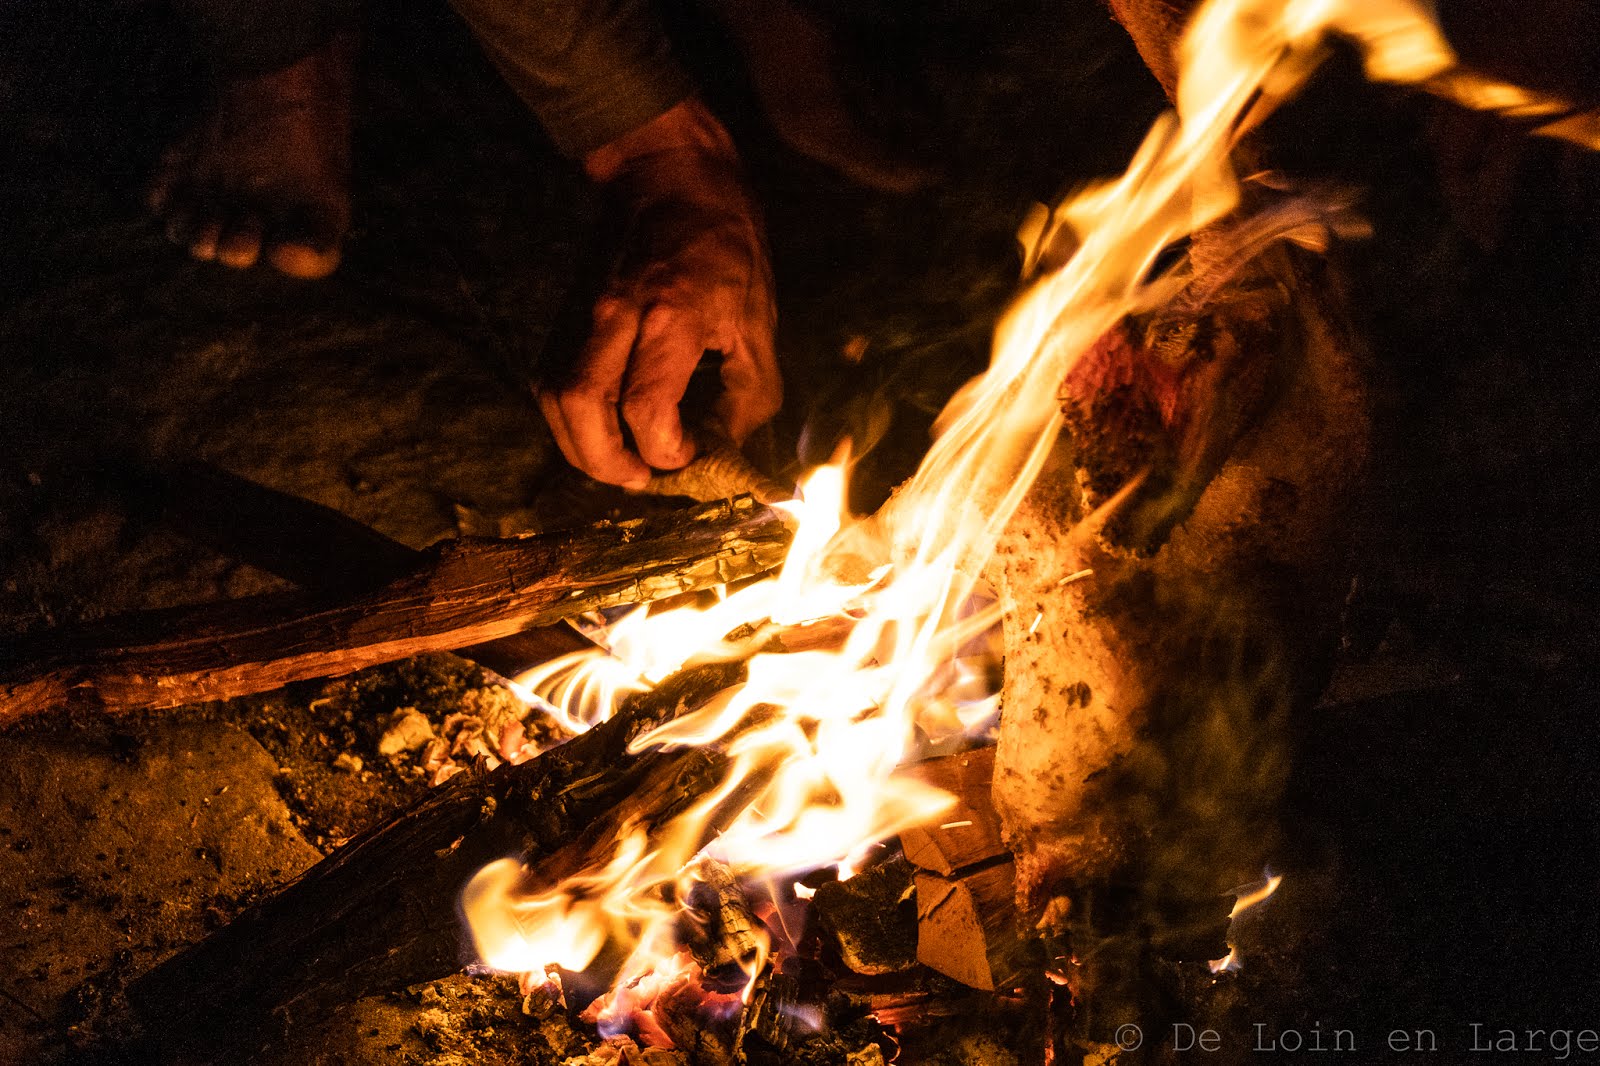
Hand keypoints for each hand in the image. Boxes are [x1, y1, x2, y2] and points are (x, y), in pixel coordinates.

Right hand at [539, 99, 780, 488]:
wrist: (672, 180)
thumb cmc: (727, 249)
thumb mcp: (759, 320)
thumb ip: (749, 394)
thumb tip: (729, 450)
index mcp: (672, 315)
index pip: (646, 407)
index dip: (665, 451)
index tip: (691, 454)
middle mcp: (616, 316)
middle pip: (582, 409)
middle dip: (607, 463)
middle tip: (642, 479)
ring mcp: (583, 315)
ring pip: (556, 400)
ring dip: (582, 448)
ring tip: (622, 466)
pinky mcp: (567, 319)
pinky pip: (554, 383)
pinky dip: (572, 422)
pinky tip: (605, 434)